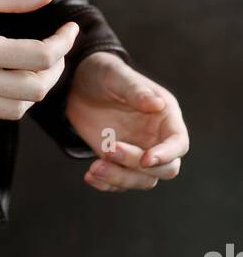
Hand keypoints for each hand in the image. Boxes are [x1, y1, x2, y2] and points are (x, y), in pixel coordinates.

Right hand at [0, 0, 78, 120]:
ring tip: (36, 67)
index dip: (63, 44)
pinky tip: (8, 80)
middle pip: (34, 90)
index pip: (39, 57)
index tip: (69, 30)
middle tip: (56, 51)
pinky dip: (9, 102)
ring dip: (34, 91)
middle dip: (55, 70)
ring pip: (16, 110)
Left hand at [64, 52, 188, 192]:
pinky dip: (107, 183)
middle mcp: (157, 137)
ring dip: (120, 178)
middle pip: (165, 168)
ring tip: (94, 168)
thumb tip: (158, 104)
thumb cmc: (102, 73)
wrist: (77, 84)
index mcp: (165, 115)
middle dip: (138, 165)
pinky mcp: (120, 162)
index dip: (167, 154)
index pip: (179, 142)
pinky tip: (91, 176)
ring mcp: (140, 151)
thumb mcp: (115, 76)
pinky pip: (121, 182)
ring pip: (143, 179)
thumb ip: (135, 90)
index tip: (146, 159)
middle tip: (109, 149)